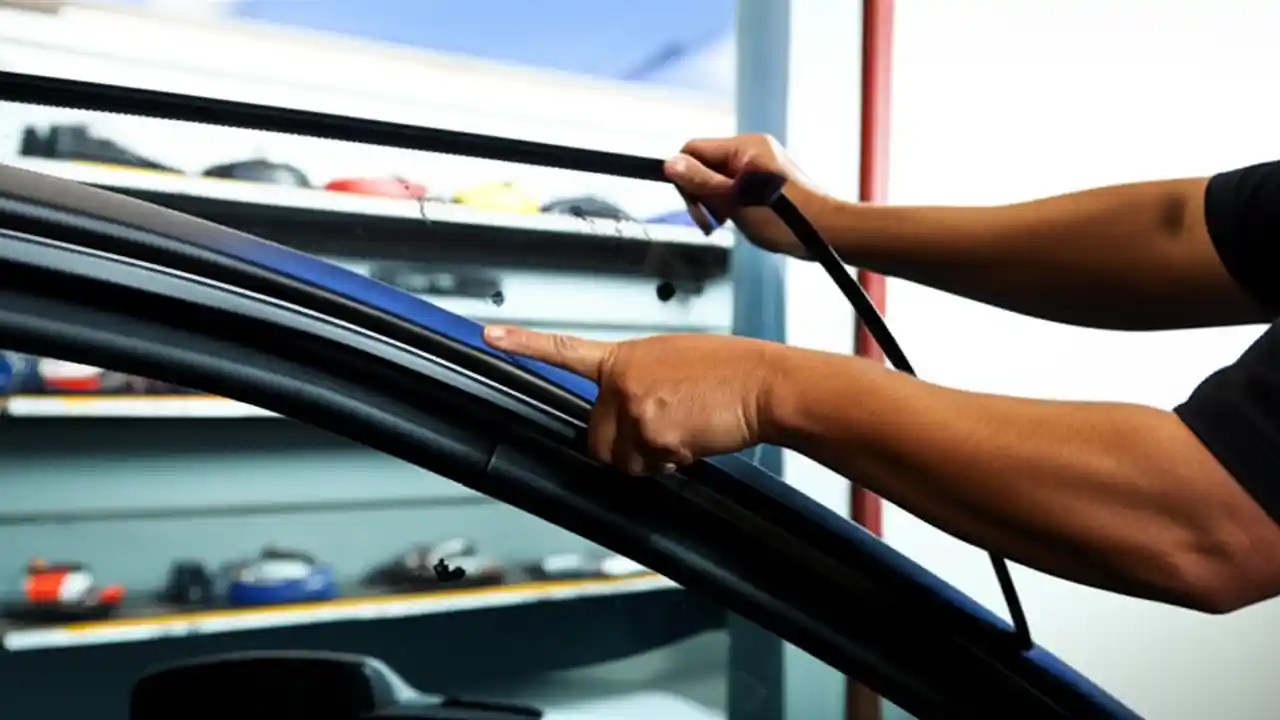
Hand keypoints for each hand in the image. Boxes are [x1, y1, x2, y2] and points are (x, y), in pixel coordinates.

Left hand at [484, 325, 785, 475]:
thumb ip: (638, 379)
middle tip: (659, 430)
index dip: (524, 344)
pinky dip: (671, 463)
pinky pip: (650, 469)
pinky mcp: (655, 437)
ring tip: (683, 430)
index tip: (490, 336)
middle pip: (594, 437)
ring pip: (620, 459)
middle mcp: (622, 383)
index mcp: (625, 357)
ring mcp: (636, 410)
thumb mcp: (673, 359)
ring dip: (647, 457)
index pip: (566, 350)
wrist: (763, 383)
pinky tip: (696, 437)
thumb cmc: (730, 371)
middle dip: (620, 445)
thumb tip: (628, 410)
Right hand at [664, 133, 826, 257]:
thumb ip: (701, 182)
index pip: (694, 150)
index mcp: (744, 146)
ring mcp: (759, 163)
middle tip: (711, 222)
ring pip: (717, 178)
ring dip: (714, 202)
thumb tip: (670, 164)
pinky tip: (738, 219)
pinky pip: (733, 186)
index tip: (696, 207)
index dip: (686, 178)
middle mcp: (752, 148)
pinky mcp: (764, 179)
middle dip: (701, 194)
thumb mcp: (735, 201)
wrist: (825, 232)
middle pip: (704, 165)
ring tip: (727, 222)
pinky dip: (729, 203)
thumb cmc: (786, 219)